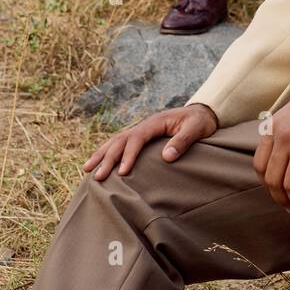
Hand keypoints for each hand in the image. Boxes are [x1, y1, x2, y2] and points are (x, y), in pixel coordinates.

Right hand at [82, 104, 218, 180]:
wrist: (202, 112)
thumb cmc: (200, 122)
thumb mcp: (196, 129)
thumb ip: (183, 141)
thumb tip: (167, 157)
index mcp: (155, 122)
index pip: (136, 138)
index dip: (129, 155)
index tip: (123, 173)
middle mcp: (144, 124)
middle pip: (120, 140)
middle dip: (108, 158)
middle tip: (97, 177)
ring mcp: (140, 129)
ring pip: (115, 141)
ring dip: (101, 154)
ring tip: (87, 169)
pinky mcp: (141, 136)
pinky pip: (120, 143)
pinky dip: (107, 152)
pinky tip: (99, 163)